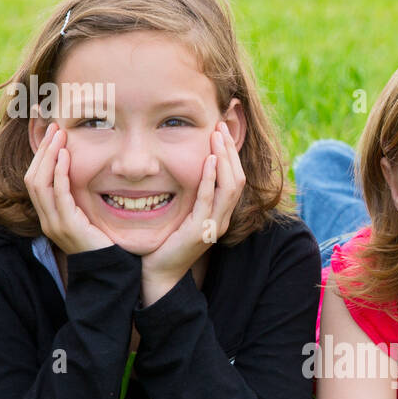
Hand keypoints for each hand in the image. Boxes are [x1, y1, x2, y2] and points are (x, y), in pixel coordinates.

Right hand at [24, 121, 113, 255]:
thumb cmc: (102, 242)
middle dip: (42, 151)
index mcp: (48, 216)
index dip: (41, 157)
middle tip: (54, 128)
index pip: (34, 181)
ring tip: (59, 136)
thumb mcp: (87, 216)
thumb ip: (80, 198)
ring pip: (39, 184)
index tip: (52, 135)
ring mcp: (54, 224)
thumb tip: (83, 173)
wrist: (108, 270)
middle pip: (32, 179)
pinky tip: (65, 156)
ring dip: (49, 156)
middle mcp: (46, 220)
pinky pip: (57, 194)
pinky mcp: (67, 226)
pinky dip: (59, 172)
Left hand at [140, 122, 245, 296]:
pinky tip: (208, 160)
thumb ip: (190, 193)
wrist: (159, 273)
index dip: (231, 154)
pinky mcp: (199, 231)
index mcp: (220, 214)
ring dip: (224, 158)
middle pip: (238, 178)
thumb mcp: (183, 212)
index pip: (235, 178)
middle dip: (230, 150)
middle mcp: (222, 219)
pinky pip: (209, 200)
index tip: (222, 131)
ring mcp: (213, 226)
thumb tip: (184, 166)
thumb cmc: (167, 242)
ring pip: (230, 187)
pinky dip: (210, 178)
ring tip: (217, 136)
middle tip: (221, 125)